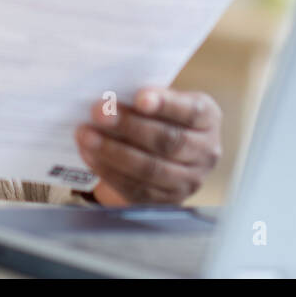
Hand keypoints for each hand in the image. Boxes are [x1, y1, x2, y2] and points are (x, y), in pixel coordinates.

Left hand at [75, 88, 221, 205]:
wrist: (165, 155)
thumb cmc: (160, 117)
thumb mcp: (164, 102)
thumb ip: (146, 99)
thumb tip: (112, 96)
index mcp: (208, 119)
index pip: (191, 111)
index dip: (166, 104)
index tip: (139, 97)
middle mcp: (206, 151)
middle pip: (168, 141)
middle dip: (130, 126)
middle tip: (99, 112)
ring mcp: (189, 180)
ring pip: (150, 168)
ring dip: (113, 151)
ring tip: (87, 135)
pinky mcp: (166, 200)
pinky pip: (136, 188)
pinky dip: (109, 171)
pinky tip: (90, 155)